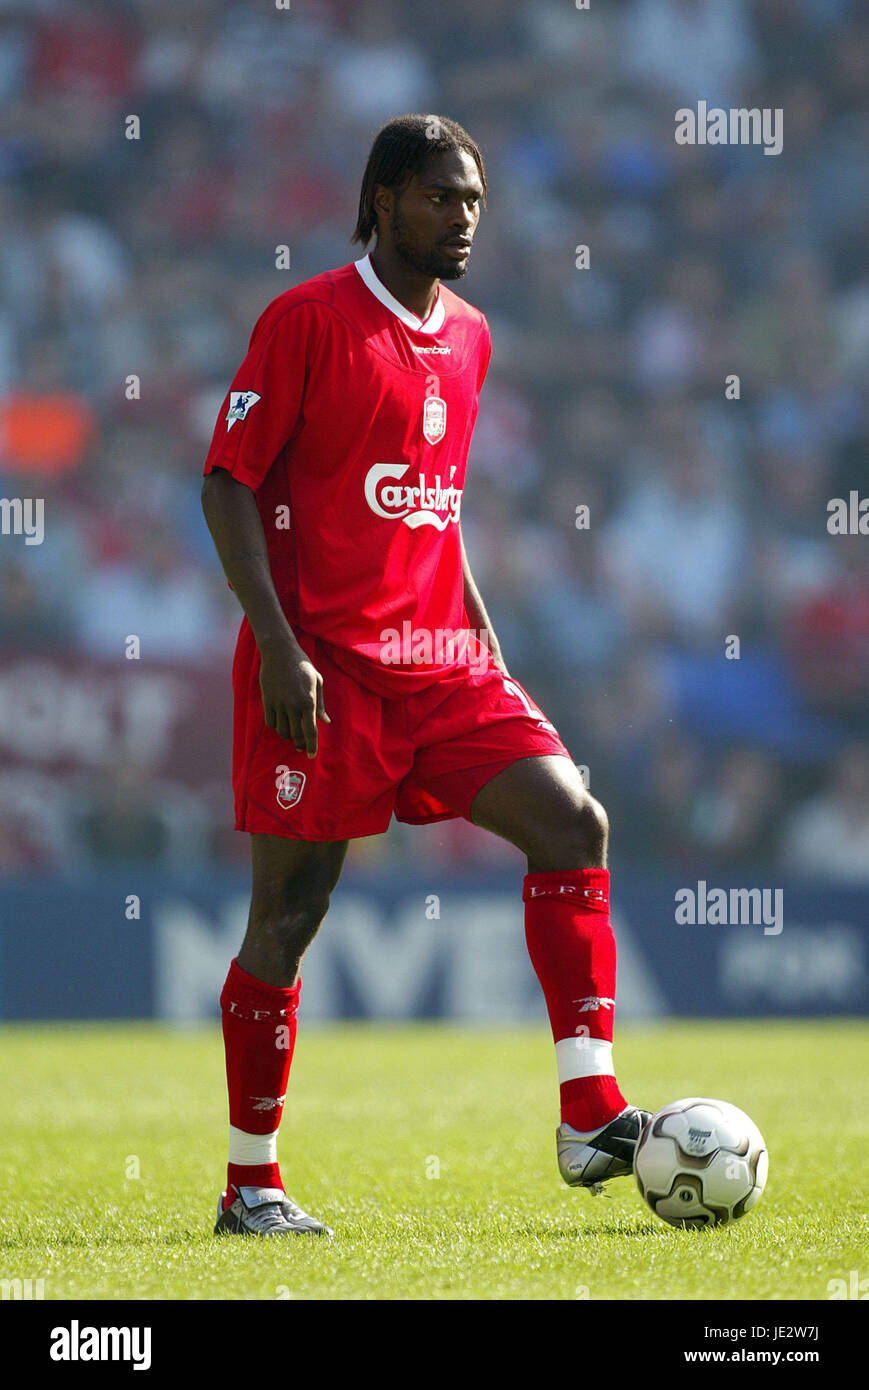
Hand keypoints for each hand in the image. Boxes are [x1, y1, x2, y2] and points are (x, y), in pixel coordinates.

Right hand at [258, 636, 329, 757]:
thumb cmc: (302, 665)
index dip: (311, 746)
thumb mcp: (317, 681)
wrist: (280, 652)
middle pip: (296, 734)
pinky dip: (276, 725)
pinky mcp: (267, 701)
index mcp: (308, 701)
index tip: (311, 755)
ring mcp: (279, 703)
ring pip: (282, 731)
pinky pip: (270, 722)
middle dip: (300, 743)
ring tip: (292, 732)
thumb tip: (326, 721)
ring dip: (288, 735)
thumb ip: (320, 704)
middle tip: (302, 746)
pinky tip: (281, 722)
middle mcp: (293, 705)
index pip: (311, 731)